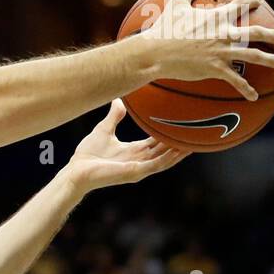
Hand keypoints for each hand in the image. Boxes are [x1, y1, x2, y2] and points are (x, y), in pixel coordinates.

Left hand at [63, 100, 188, 193]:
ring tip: (195, 142)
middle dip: (180, 143)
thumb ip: (114, 117)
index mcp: (134, 151)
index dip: (170, 135)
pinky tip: (178, 151)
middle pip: (165, 150)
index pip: (157, 142)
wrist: (76, 170)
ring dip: (179, 152)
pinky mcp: (134, 172)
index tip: (183, 125)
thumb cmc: (87, 154)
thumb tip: (119, 100)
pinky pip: (155, 165)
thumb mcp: (104, 130)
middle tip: (197, 132)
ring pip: (165, 159)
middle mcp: (139, 160)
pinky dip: (168, 158)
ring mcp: (138, 168)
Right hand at [133, 0, 273, 100]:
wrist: (156, 52)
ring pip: (254, 55)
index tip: (258, 3)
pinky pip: (236, 80)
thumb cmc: (164, 29)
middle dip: (272, 36)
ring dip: (269, 60)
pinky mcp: (216, 69)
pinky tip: (254, 96)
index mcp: (217, 17)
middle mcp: (225, 33)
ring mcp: (222, 52)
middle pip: (257, 33)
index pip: (240, 6)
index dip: (251, 2)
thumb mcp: (175, 5)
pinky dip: (246, 89)